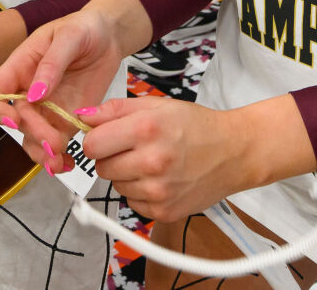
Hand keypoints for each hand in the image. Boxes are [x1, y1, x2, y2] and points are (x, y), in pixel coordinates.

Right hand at [0, 0, 143, 165]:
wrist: (109, 37)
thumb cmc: (83, 27)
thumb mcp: (69, 35)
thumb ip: (52, 63)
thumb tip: (35, 93)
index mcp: (20, 67)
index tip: (14, 119)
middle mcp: (28, 92)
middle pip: (16, 121)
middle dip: (33, 133)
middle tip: (55, 140)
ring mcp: (46, 109)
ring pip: (32, 138)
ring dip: (42, 152)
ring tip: (60, 160)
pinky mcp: (65, 120)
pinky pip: (56, 144)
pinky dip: (59, 158)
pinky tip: (69, 163)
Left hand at [79, 99, 261, 220]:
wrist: (234, 152)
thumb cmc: (196, 125)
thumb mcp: (157, 105)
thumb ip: (115, 109)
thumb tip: (82, 116)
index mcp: (147, 129)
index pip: (92, 145)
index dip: (95, 139)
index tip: (106, 137)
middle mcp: (152, 162)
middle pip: (101, 168)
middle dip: (111, 157)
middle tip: (133, 148)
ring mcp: (158, 191)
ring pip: (116, 186)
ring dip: (126, 175)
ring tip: (152, 162)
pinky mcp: (164, 211)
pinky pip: (132, 203)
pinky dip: (140, 193)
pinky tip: (160, 179)